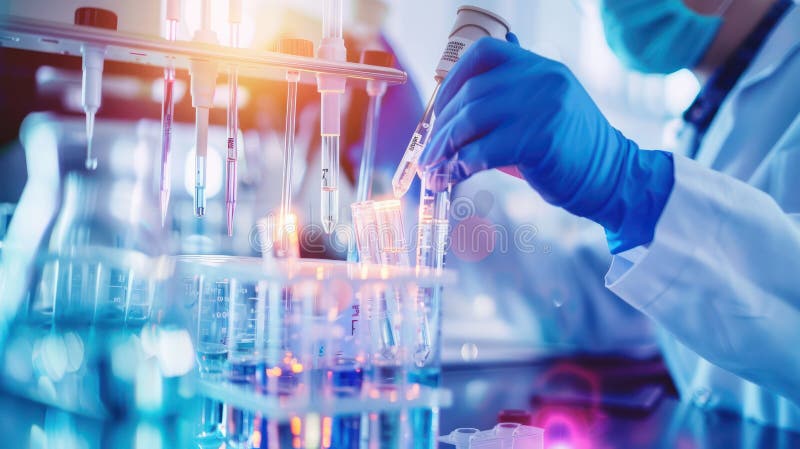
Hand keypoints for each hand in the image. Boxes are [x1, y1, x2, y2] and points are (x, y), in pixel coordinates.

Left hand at [420, 36, 674, 252]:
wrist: (611, 177)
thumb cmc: (567, 150)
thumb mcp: (538, 112)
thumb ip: (504, 100)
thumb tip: (450, 106)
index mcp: (538, 66)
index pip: (483, 53)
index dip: (451, 81)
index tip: (437, 111)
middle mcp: (540, 77)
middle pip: (470, 93)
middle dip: (440, 126)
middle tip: (427, 153)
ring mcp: (541, 105)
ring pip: (470, 120)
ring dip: (443, 147)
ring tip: (431, 169)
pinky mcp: (539, 138)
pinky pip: (482, 150)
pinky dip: (459, 166)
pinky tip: (449, 178)